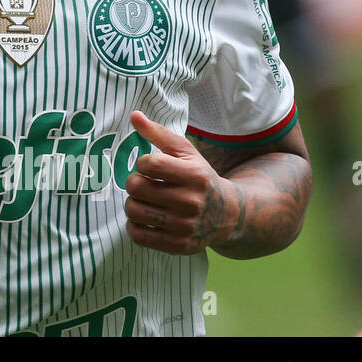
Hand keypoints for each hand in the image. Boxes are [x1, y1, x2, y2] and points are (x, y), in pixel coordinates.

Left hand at [123, 110, 240, 254]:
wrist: (228, 214)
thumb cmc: (200, 177)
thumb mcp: (186, 152)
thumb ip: (159, 134)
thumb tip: (134, 115)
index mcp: (194, 175)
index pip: (148, 164)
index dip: (142, 163)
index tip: (149, 167)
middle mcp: (190, 202)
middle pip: (136, 187)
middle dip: (134, 183)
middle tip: (144, 184)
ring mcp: (184, 226)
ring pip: (133, 210)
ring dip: (132, 203)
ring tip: (144, 200)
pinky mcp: (178, 245)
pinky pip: (138, 235)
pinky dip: (134, 225)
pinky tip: (145, 218)